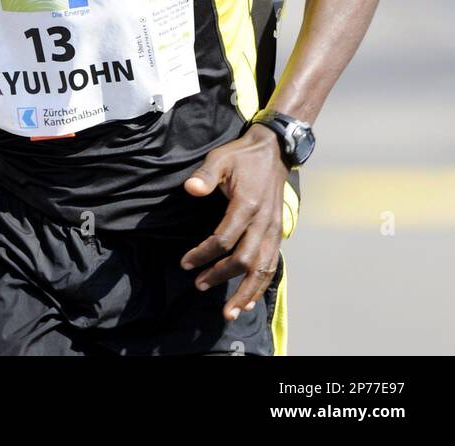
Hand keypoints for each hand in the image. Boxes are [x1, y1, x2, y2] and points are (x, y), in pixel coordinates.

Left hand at [179, 123, 287, 319]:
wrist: (274, 150)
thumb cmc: (242, 156)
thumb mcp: (220, 158)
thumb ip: (205, 176)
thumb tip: (190, 189)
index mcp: (247, 204)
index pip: (224, 239)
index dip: (203, 254)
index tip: (186, 264)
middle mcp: (263, 222)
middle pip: (244, 260)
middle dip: (221, 277)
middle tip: (200, 286)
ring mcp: (273, 229)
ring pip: (262, 269)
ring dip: (246, 292)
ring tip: (230, 312)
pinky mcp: (278, 233)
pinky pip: (272, 265)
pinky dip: (261, 285)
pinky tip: (249, 300)